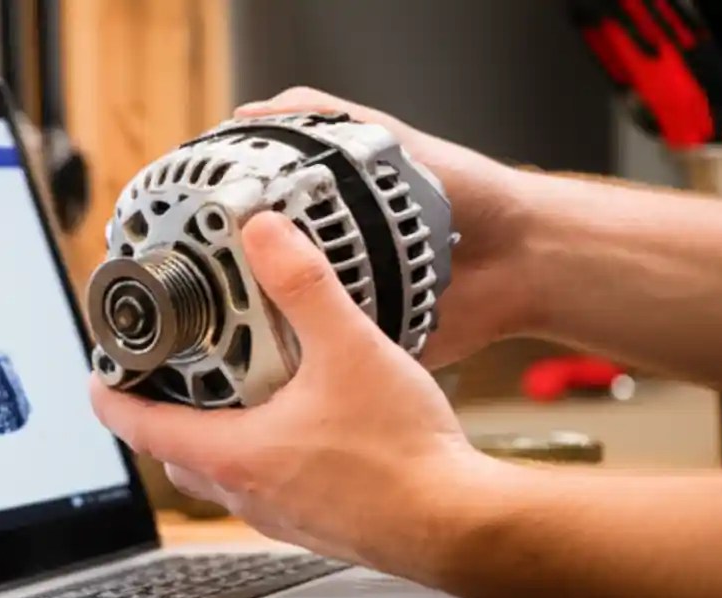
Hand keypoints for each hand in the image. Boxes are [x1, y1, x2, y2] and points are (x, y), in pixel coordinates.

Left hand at [89, 212, 500, 582]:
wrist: (458, 524)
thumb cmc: (402, 459)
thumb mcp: (348, 350)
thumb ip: (303, 286)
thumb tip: (266, 237)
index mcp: (232, 454)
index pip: (137, 426)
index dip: (109, 393)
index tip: (101, 370)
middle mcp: (245, 492)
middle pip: (173, 450)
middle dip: (161, 410)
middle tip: (170, 371)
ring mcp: (278, 513)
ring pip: (219, 471)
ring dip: (213, 431)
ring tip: (238, 387)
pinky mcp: (313, 521)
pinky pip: (264, 484)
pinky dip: (260, 451)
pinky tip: (302, 422)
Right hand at [236, 87, 539, 368]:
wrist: (524, 256)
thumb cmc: (468, 194)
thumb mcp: (389, 139)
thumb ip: (326, 119)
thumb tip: (249, 114)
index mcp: (322, 220)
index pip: (254, 227)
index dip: (223, 231)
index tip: (196, 233)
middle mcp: (326, 268)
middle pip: (259, 281)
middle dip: (238, 286)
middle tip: (218, 284)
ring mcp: (345, 311)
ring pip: (286, 326)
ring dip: (269, 326)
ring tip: (249, 319)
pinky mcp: (368, 349)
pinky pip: (330, 360)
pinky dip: (315, 359)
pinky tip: (295, 352)